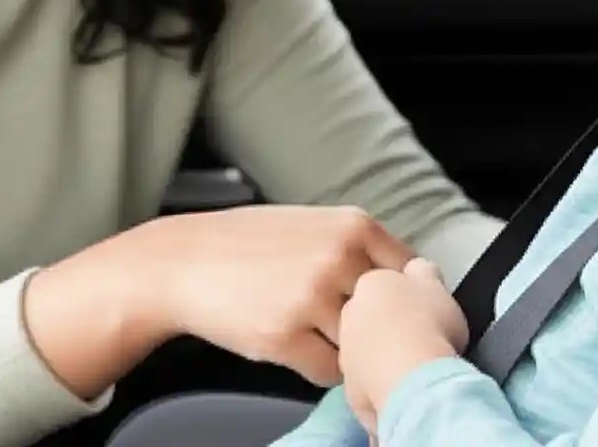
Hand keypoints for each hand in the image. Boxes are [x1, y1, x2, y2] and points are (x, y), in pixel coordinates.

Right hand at [25, 205, 414, 397]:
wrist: (182, 262)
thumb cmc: (251, 245)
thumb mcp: (314, 225)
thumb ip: (360, 247)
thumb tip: (414, 278)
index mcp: (354, 226)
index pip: (412, 273)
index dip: (404, 298)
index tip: (392, 312)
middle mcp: (340, 258)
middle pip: (391, 313)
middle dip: (379, 329)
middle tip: (362, 336)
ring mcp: (313, 298)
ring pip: (363, 345)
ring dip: (349, 351)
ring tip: (321, 338)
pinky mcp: (285, 336)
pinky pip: (330, 371)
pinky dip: (322, 369)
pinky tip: (300, 350)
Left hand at [340, 258, 468, 432]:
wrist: (412, 376)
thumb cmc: (428, 325)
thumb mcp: (435, 284)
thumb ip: (422, 272)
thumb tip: (417, 269)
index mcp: (370, 283)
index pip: (383, 284)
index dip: (404, 296)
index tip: (421, 308)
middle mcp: (349, 314)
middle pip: (368, 315)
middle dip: (386, 323)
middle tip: (416, 334)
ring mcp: (345, 351)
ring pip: (363, 349)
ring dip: (380, 353)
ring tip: (410, 362)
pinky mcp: (348, 385)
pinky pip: (366, 381)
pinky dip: (380, 382)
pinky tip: (401, 384)